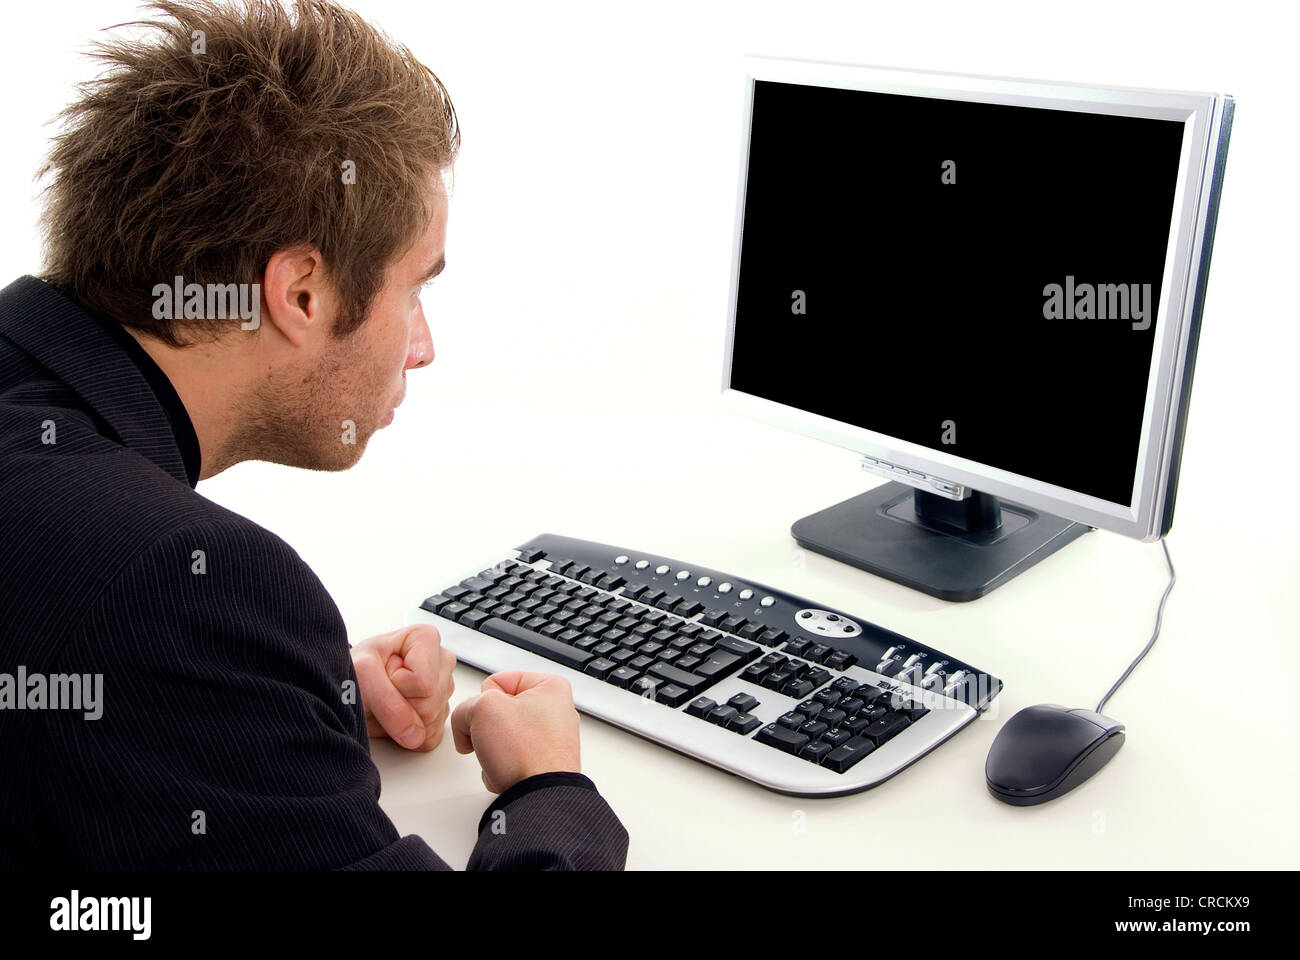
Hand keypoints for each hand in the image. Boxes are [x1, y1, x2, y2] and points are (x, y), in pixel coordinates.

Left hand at [351, 624, 454, 750]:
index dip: (396, 686)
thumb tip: (415, 734)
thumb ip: (386, 701)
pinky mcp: (440, 714)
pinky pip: (431, 736)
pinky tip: (395, 716)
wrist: (347, 688)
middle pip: (431, 704)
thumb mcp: (360, 675)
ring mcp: (444, 688)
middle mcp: (441, 661)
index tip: (381, 674)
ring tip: (387, 701)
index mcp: (426, 638)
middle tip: (382, 690)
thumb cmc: (354, 671)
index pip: (424, 682)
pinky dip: (408, 735)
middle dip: (401, 705)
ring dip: (403, 721)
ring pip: (433, 722)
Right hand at [450, 671, 581, 792]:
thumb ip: (465, 706)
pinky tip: (506, 773)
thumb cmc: (526, 752)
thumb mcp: (482, 709)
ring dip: (490, 750)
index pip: (495, 681)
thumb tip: (465, 723)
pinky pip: (508, 758)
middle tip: (493, 740)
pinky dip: (500, 767)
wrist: (540, 798)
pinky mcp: (541, 764)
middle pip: (497, 711)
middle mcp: (555, 712)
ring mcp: (549, 740)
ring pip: (499, 737)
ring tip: (502, 760)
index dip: (483, 701)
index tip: (491, 718)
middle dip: (485, 729)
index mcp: (551, 687)